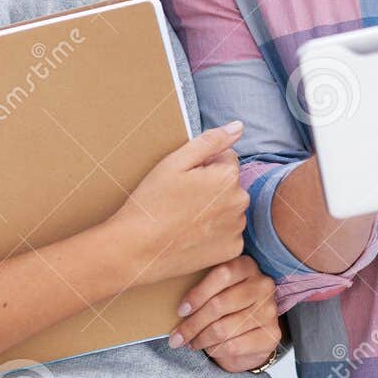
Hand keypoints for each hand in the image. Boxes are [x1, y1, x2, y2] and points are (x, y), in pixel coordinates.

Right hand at [103, 121, 249, 284]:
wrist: (136, 250)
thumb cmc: (152, 202)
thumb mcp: (175, 162)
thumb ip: (211, 141)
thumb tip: (238, 126)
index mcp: (228, 176)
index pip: (226, 158)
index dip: (203, 166)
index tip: (184, 181)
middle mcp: (241, 202)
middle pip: (230, 184)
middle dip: (212, 187)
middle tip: (182, 200)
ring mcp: (237, 228)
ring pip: (229, 208)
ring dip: (215, 209)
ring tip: (184, 219)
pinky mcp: (231, 250)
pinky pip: (228, 233)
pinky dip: (215, 233)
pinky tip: (192, 236)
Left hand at [169, 254, 281, 371]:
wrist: (253, 332)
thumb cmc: (227, 307)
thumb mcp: (216, 289)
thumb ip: (202, 287)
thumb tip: (173, 303)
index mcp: (247, 266)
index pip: (223, 274)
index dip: (198, 294)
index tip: (181, 310)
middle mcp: (263, 285)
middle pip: (220, 304)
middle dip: (193, 324)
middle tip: (176, 337)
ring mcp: (269, 310)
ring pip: (224, 328)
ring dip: (200, 339)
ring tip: (190, 343)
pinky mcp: (271, 334)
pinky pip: (233, 345)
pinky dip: (215, 350)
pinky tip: (208, 348)